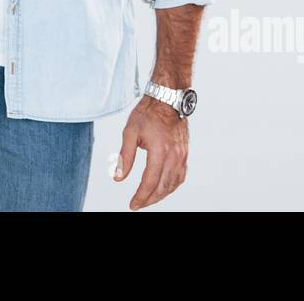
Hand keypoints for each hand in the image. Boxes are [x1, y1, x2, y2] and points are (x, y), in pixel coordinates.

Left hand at [113, 94, 189, 209]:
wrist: (168, 98)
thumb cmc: (148, 112)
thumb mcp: (130, 132)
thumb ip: (125, 157)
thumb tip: (118, 177)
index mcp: (160, 151)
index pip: (150, 182)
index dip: (140, 196)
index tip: (132, 205)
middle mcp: (174, 156)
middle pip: (163, 187)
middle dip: (150, 199)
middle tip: (138, 204)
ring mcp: (182, 155)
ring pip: (173, 184)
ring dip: (161, 195)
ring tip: (148, 198)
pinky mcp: (185, 153)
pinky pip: (181, 176)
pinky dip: (172, 186)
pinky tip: (163, 187)